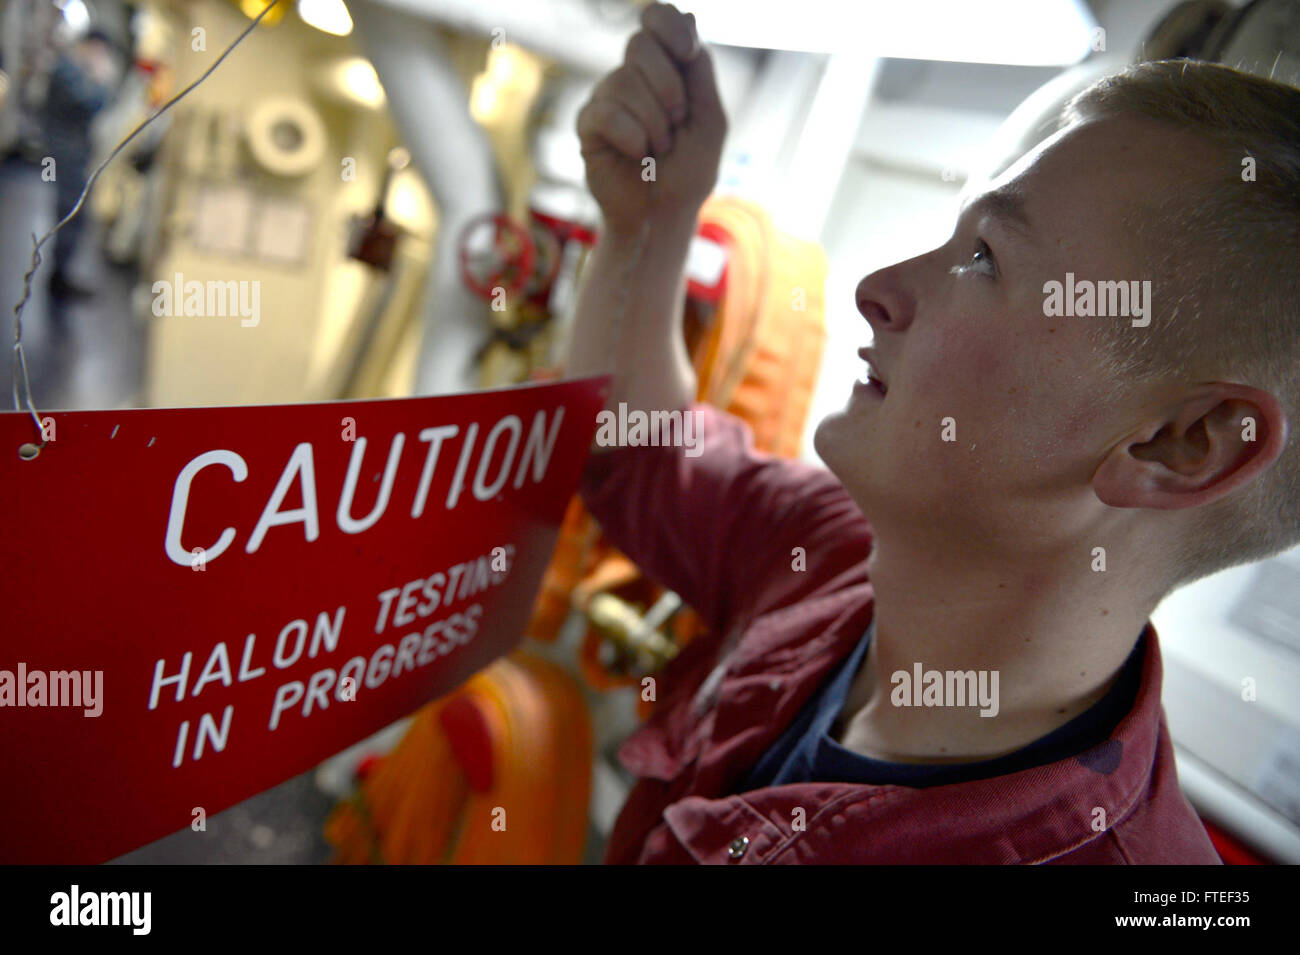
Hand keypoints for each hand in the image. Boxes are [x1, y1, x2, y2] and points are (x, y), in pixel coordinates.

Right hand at [577, 2, 726, 233]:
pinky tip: (639, 154)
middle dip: (668, 87)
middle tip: (677, 122)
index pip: (656, 17)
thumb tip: (689, 16)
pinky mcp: (588, 125)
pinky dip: (632, 137)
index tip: (688, 54)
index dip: (669, 26)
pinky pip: (606, 112)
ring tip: (658, 149)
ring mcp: (607, 99)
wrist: (665, 215)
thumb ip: (700, 71)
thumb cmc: (689, 171)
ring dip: (654, 123)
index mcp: (664, 68)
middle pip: (640, 45)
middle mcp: (632, 77)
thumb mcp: (710, 119)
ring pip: (624, 82)